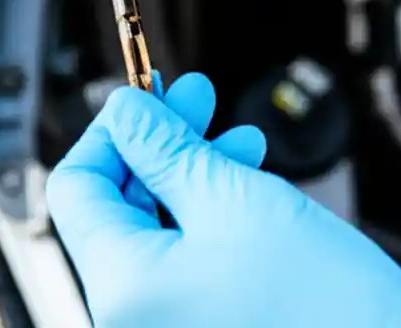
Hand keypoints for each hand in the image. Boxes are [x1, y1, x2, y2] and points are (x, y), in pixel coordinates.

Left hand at [46, 74, 400, 327]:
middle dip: (160, 144)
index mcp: (121, 290)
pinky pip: (184, 259)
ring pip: (155, 228)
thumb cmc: (324, 304)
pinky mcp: (203, 326)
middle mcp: (131, 317)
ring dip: (193, 171)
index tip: (146, 96)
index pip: (75, 189)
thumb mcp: (232, 198)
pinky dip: (210, 214)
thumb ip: (164, 149)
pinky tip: (248, 181)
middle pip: (116, 206)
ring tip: (240, 138)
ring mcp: (167, 325)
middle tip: (196, 97)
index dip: (110, 130)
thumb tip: (124, 112)